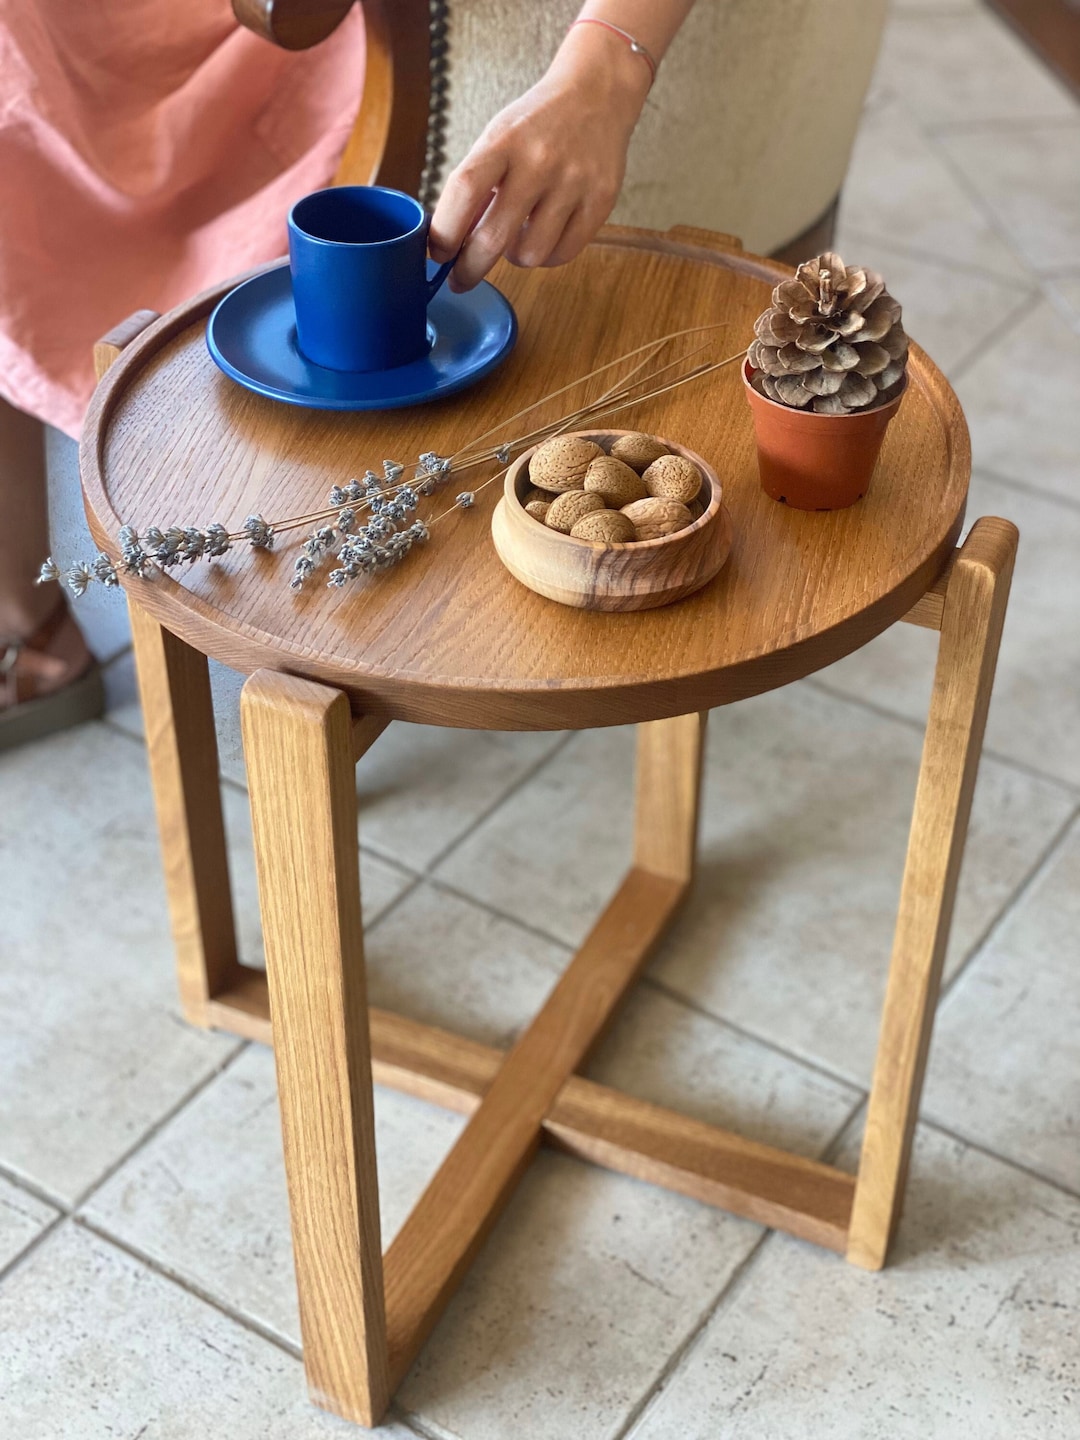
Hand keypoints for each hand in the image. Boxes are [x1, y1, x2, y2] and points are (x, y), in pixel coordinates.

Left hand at [429, 26, 649, 291]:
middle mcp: (539, 161)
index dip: (445, 232)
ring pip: (530, 255)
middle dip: (469, 269)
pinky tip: (544, 235)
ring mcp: (573, 182)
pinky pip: (564, 254)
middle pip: (494, 238)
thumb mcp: (498, 139)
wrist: (596, 93)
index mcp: (504, 141)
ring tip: (517, 236)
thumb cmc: (537, 124)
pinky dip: (548, 255)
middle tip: (460, 279)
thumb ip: (476, 187)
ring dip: (515, 257)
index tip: (437, 253)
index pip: (464, 191)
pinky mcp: (600, 201)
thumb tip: (453, 243)